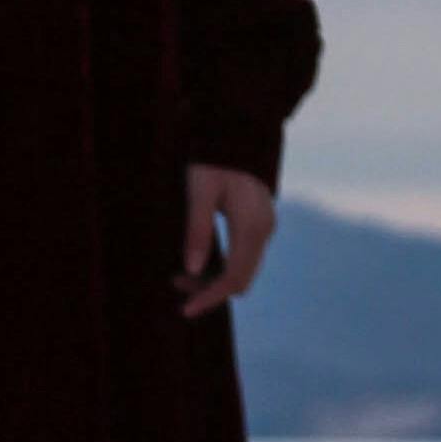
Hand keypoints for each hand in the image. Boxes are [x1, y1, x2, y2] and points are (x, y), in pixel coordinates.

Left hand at [177, 164, 274, 319]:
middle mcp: (264, 232)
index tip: (185, 310)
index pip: (233, 279)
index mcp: (251, 228)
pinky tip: (200, 260)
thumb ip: (197, 229)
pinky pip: (244, 257)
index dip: (209, 297)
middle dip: (210, 289)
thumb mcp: (199, 191)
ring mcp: (265, 228)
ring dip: (215, 278)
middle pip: (240, 280)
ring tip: (181, 274)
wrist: (239, 132)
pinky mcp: (261, 224)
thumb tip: (191, 269)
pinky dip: (224, 266)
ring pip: (243, 270)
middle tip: (175, 283)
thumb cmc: (214, 159)